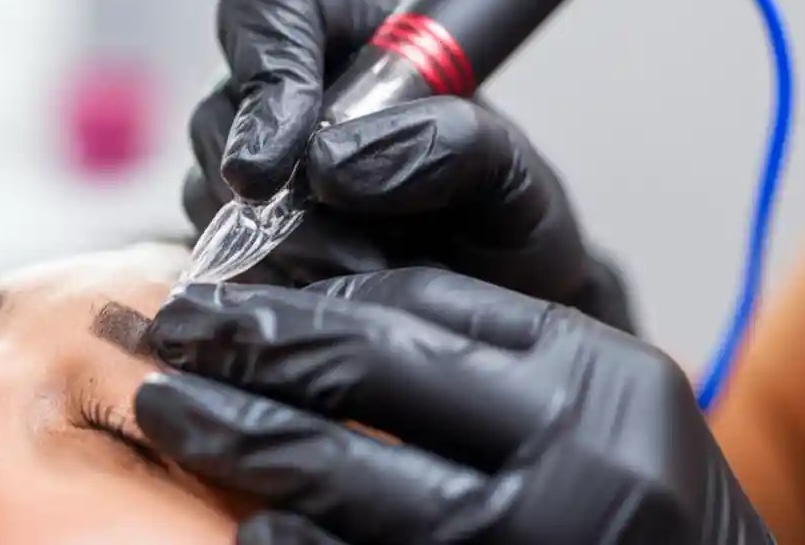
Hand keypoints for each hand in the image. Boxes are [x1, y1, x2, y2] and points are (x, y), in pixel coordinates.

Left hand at [135, 269, 772, 544]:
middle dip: (247, 340)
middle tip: (170, 327)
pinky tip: (247, 522)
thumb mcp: (587, 397)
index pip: (418, 301)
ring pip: (336, 474)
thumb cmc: (638, 498)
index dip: (303, 291)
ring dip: (233, 433)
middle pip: (362, 367)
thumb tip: (320, 298)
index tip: (229, 286)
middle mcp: (564, 456)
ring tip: (167, 407)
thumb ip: (480, 342)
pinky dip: (284, 542)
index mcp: (589, 373)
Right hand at [186, 0, 632, 331]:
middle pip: (223, 109)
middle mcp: (290, 96)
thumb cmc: (512, 226)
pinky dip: (275, 286)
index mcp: (357, 38)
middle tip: (349, 250)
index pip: (275, 8)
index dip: (268, 65)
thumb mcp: (514, 172)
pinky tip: (336, 298)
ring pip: (211, 191)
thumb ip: (448, 143)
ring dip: (283, 248)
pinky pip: (222, 258)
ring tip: (371, 278)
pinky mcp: (241, 240)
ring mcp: (255, 170)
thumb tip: (330, 162)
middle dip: (276, 190)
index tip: (291, 150)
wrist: (506, 310)